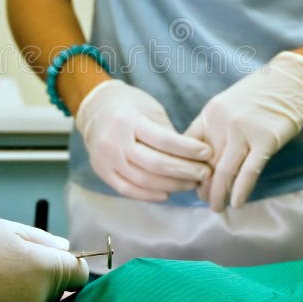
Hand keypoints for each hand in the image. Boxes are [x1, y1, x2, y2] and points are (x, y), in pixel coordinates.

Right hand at [0, 217, 87, 301]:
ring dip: (23, 295)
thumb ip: (41, 238)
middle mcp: (40, 300)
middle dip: (43, 280)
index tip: (52, 259)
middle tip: (11, 265)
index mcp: (47, 270)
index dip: (68, 264)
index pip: (79, 273)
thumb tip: (65, 245)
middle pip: (57, 292)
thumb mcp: (4, 229)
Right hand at [75, 79, 212, 201]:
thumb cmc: (130, 105)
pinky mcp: (102, 171)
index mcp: (129, 120)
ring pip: (143, 181)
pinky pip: (127, 190)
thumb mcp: (150, 109)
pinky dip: (149, 195)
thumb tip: (193, 157)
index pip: (164, 140)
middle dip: (185, 171)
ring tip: (191, 183)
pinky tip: (168, 194)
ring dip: (172, 185)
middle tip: (205, 173)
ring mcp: (107, 159)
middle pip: (155, 164)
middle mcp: (115, 141)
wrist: (95, 108)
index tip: (207, 153)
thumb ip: (167, 133)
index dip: (188, 150)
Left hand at [185, 52, 302, 210]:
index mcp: (210, 113)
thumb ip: (216, 127)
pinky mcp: (266, 140)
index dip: (186, 167)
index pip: (188, 145)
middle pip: (205, 162)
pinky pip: (249, 171)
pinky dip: (241, 190)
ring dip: (219, 194)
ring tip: (217, 208)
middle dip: (202, 186)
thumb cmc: (262, 94)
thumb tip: (205, 157)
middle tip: (203, 200)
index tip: (188, 182)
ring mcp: (244, 130)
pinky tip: (238, 203)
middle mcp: (222, 122)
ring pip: (224, 170)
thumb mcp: (230, 105)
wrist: (293, 79)